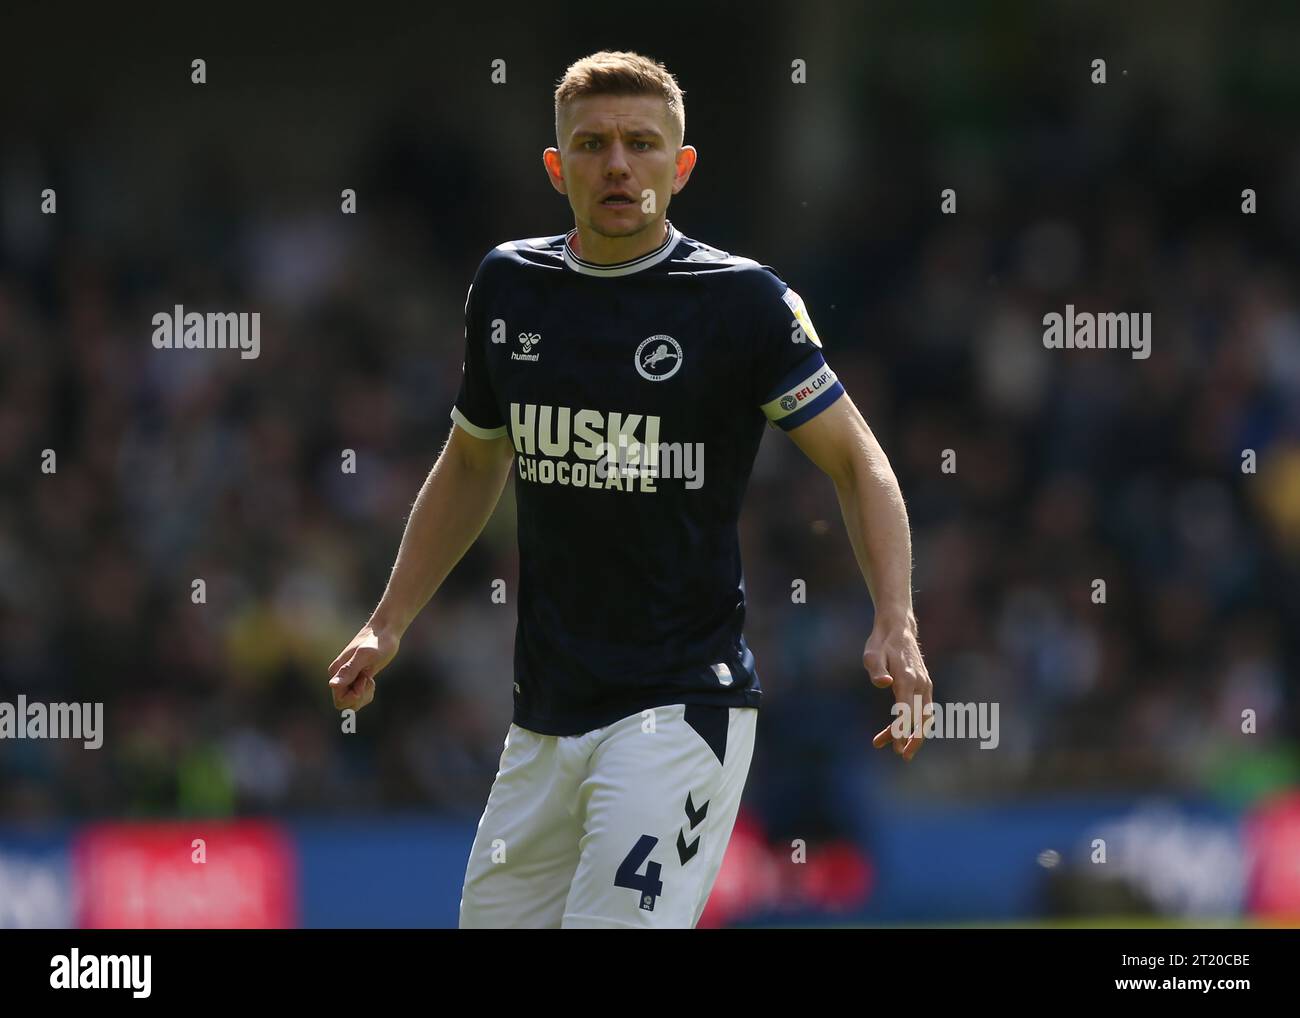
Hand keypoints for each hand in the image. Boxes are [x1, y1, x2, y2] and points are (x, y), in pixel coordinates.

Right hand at [328, 623, 398, 711]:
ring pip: (352, 702)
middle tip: (368, 680)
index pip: (339, 700)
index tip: (365, 681)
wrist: (386, 631)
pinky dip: (367, 692)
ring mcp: (347, 678)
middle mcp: (338, 676)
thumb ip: (349, 670)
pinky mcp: (356, 678)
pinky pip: (358, 696)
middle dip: (359, 697)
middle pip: (344, 704)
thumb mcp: (365, 656)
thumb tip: (332, 684)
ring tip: (370, 678)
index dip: (354, 697)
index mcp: (336, 671)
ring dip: (364, 695)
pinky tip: (370, 678)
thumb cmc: (378, 641)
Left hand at [864, 619, 932, 761]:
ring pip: (923, 716)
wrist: (898, 629)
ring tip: (893, 747)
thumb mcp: (871, 653)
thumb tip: (883, 683)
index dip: (904, 730)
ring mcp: (924, 685)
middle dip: (912, 738)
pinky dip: (913, 723)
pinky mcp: (923, 686)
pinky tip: (896, 731)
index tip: (899, 747)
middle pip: (920, 718)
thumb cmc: (881, 643)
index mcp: (906, 677)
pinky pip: (921, 709)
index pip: (907, 709)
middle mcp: (919, 683)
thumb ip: (876, 669)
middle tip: (902, 755)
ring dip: (911, 733)